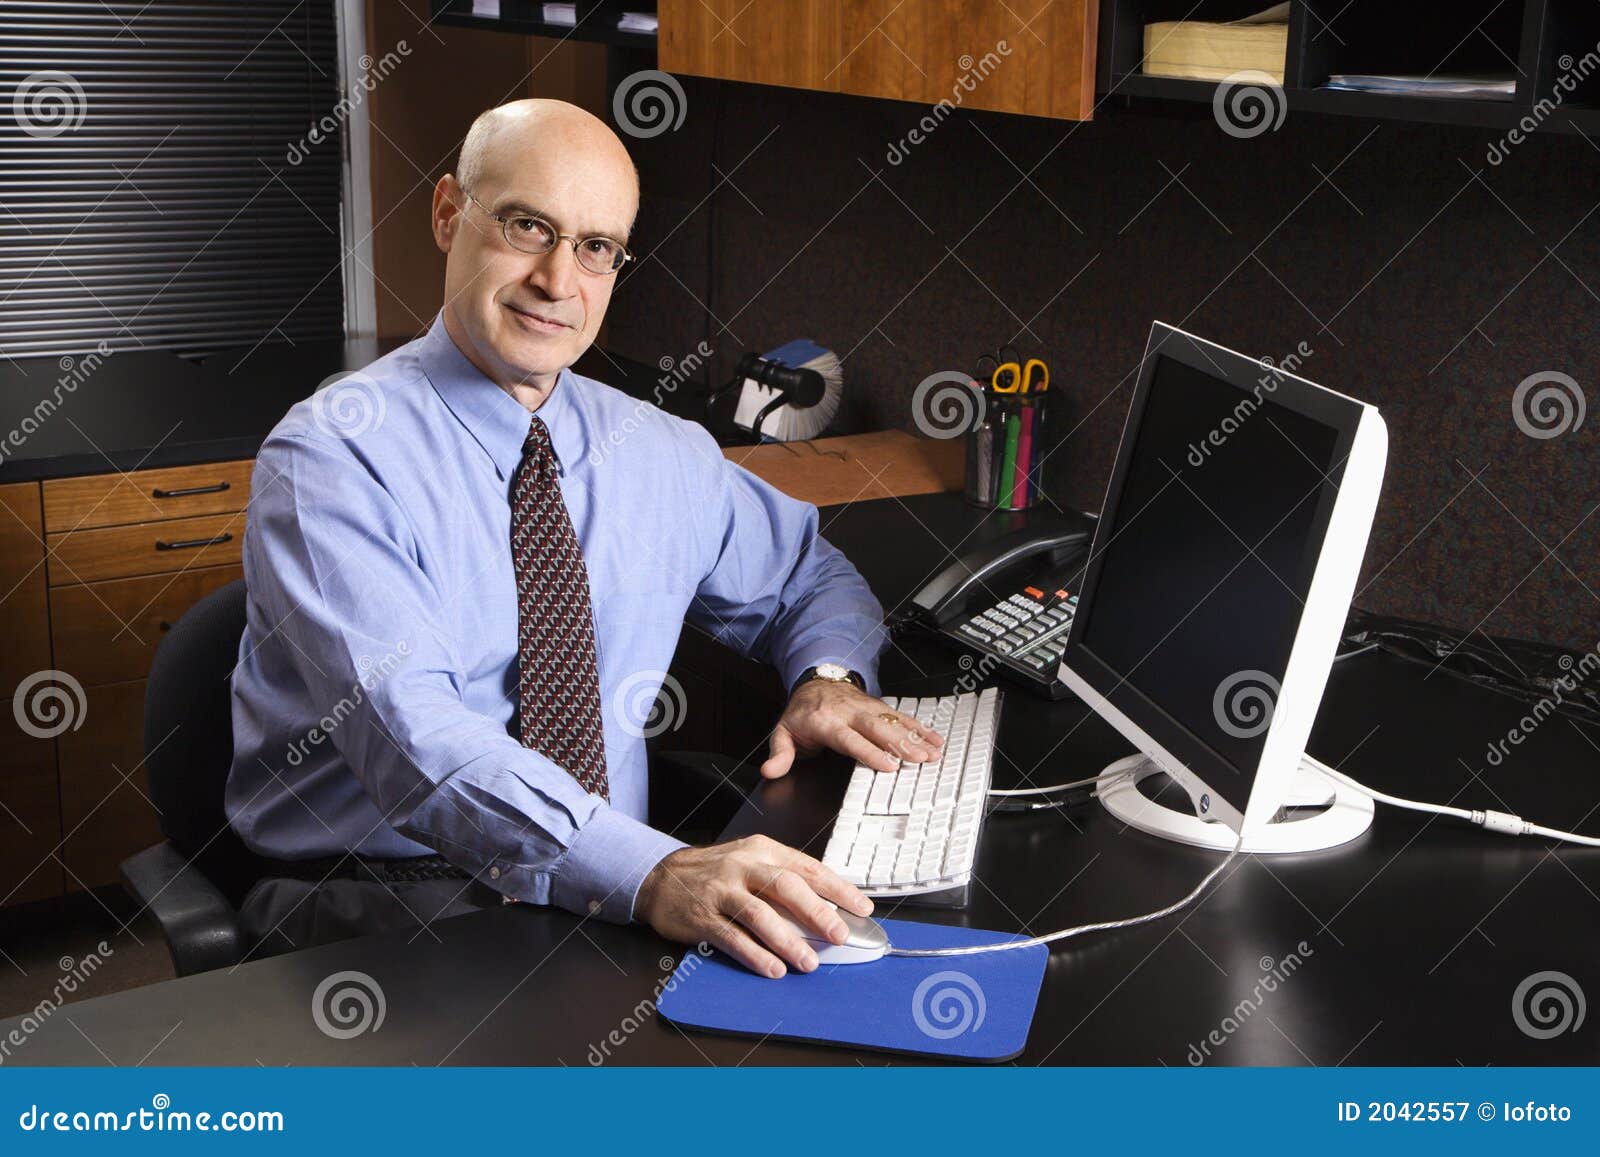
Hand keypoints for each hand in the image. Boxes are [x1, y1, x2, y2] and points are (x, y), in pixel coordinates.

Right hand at [635, 835, 873, 977]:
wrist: (661, 876)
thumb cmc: (716, 872)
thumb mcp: (752, 862)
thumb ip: (784, 880)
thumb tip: (828, 908)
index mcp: (763, 850)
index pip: (807, 868)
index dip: (837, 888)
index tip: (861, 908)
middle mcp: (743, 866)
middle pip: (786, 887)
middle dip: (817, 913)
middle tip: (839, 935)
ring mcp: (721, 890)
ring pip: (759, 914)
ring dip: (787, 941)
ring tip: (808, 962)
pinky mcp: (702, 916)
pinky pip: (732, 937)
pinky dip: (754, 955)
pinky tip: (772, 969)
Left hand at [760, 678, 943, 778]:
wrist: (814, 681)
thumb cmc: (802, 713)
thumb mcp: (783, 732)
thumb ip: (780, 754)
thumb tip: (770, 770)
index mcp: (826, 722)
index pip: (850, 739)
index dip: (869, 752)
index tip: (887, 765)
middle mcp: (850, 713)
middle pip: (878, 729)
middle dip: (901, 744)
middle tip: (920, 759)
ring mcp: (867, 708)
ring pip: (894, 722)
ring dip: (915, 737)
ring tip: (933, 751)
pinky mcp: (879, 707)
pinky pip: (901, 717)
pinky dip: (920, 728)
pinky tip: (935, 739)